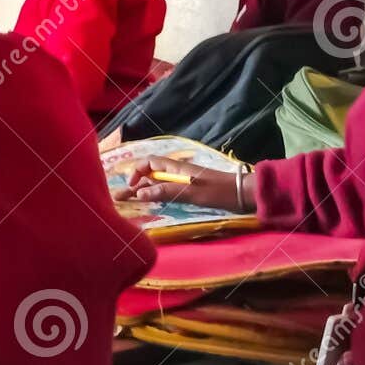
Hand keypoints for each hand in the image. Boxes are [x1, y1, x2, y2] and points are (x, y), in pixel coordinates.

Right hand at [126, 156, 244, 209]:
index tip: (132, 187)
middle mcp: (178, 172)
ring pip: (158, 182)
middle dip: (134, 184)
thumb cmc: (219, 192)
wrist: (244, 194)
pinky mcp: (191, 189)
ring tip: (130, 200)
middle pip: (150, 173)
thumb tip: (139, 193)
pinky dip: (155, 193)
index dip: (137, 172)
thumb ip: (165, 192)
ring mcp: (184, 180)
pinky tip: (151, 201)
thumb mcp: (191, 193)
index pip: (149, 163)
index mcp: (177, 169)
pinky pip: (167, 188)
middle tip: (120, 197)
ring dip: (143, 190)